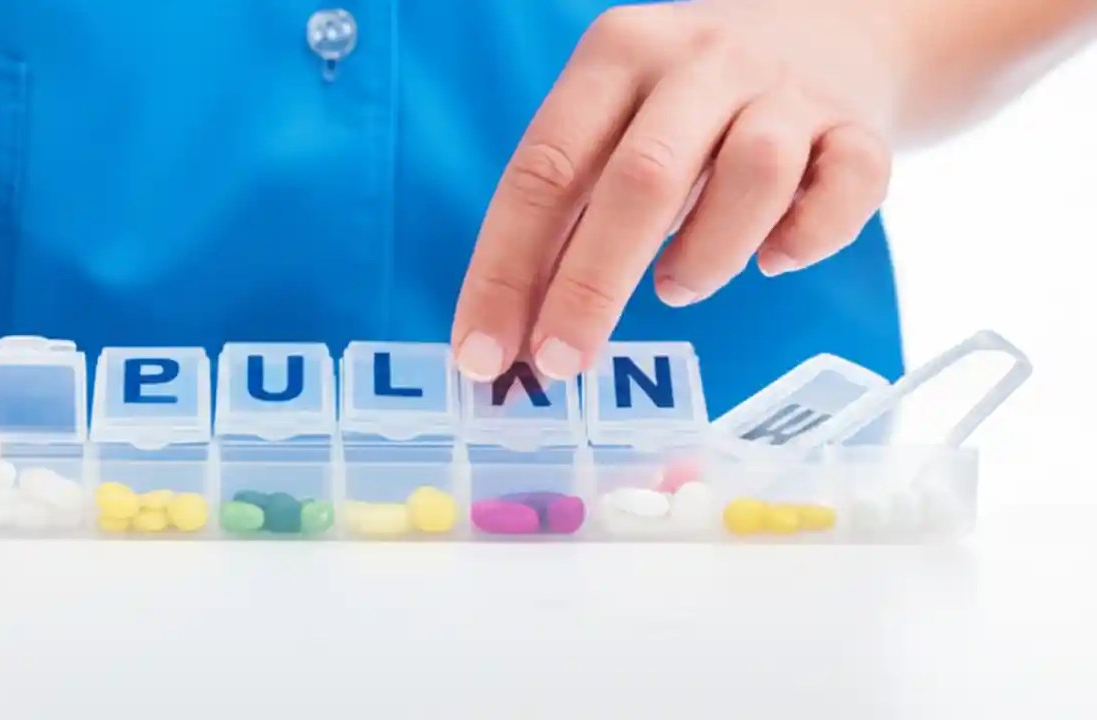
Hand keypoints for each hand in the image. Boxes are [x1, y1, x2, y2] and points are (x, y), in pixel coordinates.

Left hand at [452, 0, 896, 380]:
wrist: (834, 29)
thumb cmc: (693, 103)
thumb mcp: (617, 125)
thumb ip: (569, 213)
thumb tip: (513, 332)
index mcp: (617, 56)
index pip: (544, 169)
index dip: (505, 269)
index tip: (483, 352)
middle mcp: (700, 62)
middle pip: (640, 178)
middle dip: (589, 286)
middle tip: (560, 361)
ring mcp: (786, 89)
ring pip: (754, 173)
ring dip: (706, 256)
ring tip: (676, 288)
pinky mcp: (859, 126)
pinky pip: (848, 185)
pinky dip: (808, 238)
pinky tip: (775, 259)